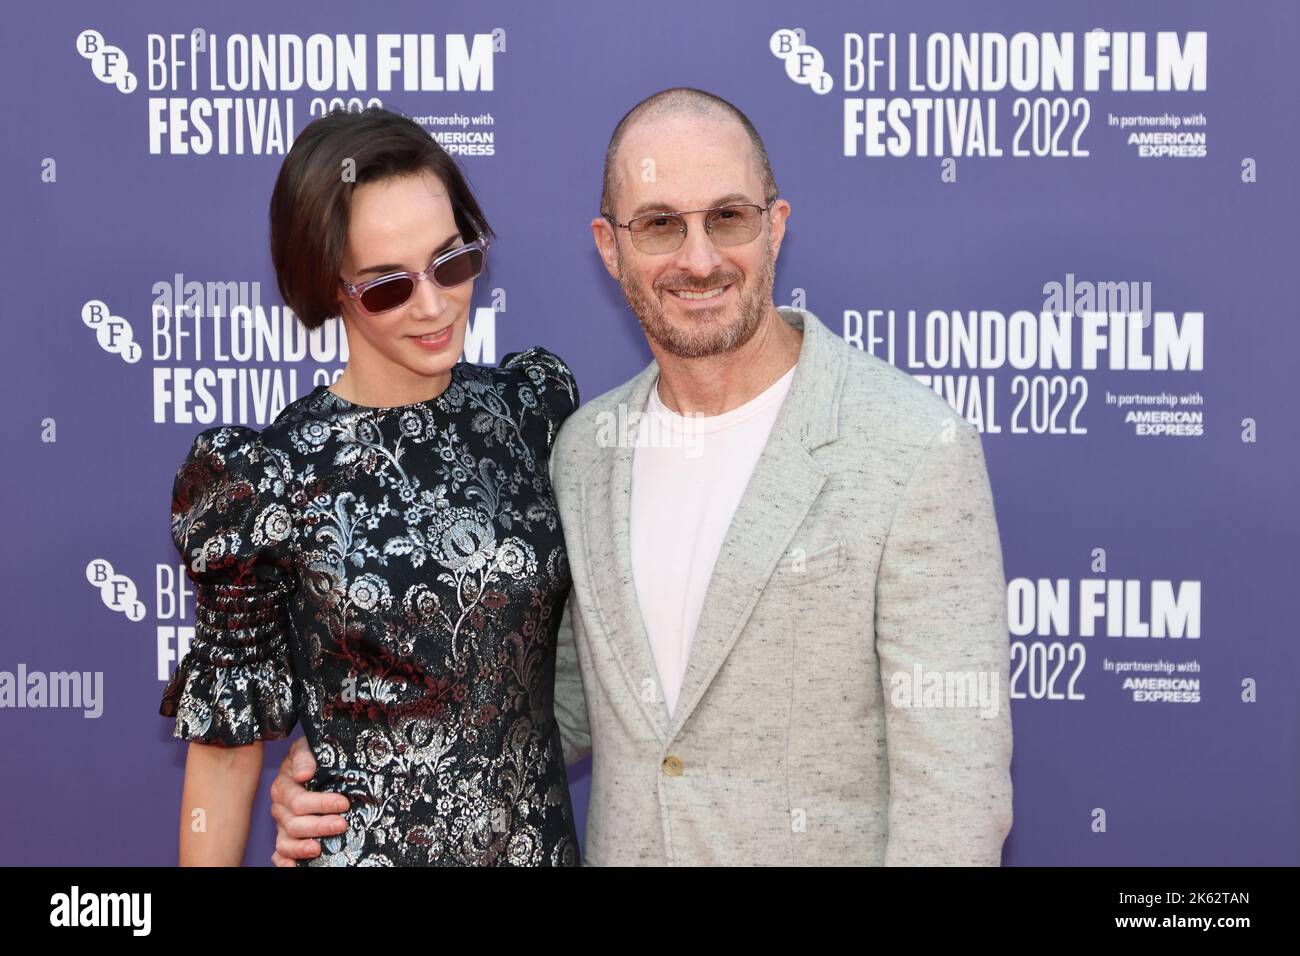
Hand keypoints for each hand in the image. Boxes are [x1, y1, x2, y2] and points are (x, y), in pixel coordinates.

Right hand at [269, 736, 349, 866]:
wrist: (306, 762)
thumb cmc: (311, 755)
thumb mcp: (306, 747)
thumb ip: (303, 756)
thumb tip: (304, 772)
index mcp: (284, 787)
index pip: (299, 800)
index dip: (321, 803)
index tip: (343, 803)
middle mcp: (280, 808)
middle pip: (294, 823)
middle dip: (319, 825)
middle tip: (341, 824)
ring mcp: (282, 825)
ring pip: (286, 842)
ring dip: (301, 847)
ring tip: (318, 848)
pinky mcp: (286, 837)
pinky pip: (280, 853)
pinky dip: (285, 862)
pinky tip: (295, 867)